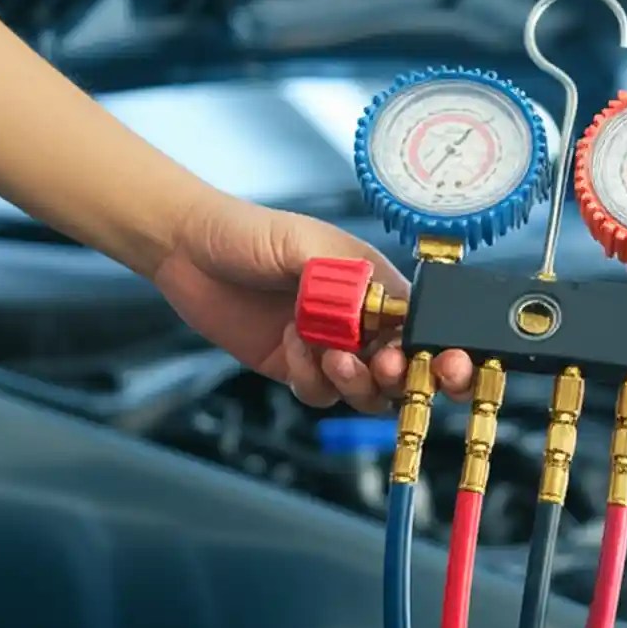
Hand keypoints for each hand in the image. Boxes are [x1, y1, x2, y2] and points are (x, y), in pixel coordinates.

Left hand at [153, 194, 473, 411]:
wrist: (187, 251)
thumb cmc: (249, 233)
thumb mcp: (305, 241)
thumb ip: (346, 275)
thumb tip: (382, 308)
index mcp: (376, 285)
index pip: (422, 325)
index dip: (436, 348)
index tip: (439, 360)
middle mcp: (360, 321)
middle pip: (406, 368)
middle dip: (406, 376)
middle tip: (387, 368)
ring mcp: (330, 348)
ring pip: (368, 391)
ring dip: (357, 382)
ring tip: (332, 358)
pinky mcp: (298, 369)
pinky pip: (322, 394)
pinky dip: (312, 380)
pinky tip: (291, 347)